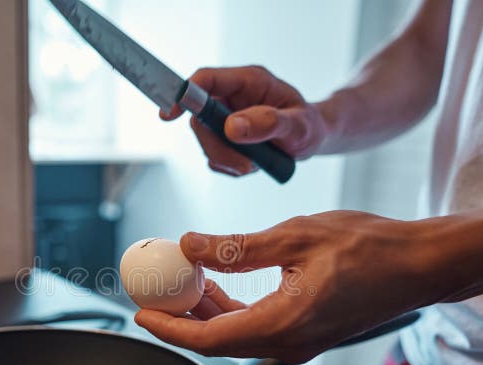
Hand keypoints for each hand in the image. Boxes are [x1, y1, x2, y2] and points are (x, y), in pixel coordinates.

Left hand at [135, 211, 440, 362]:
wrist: (422, 265)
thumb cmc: (371, 248)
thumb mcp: (294, 237)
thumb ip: (237, 246)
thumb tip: (190, 245)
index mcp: (282, 325)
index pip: (209, 339)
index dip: (170, 328)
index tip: (141, 315)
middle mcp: (288, 343)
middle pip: (217, 341)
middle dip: (181, 319)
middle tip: (154, 293)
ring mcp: (299, 341)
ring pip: (236, 334)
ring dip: (205, 312)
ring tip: (181, 282)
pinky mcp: (308, 331)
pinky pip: (257, 327)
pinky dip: (231, 310)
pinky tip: (218, 285)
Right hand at [161, 66, 328, 175]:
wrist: (312, 140)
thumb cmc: (309, 127)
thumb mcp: (299, 127)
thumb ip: (269, 124)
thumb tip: (232, 127)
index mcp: (249, 82)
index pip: (207, 80)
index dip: (184, 95)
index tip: (170, 114)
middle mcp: (233, 96)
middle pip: (201, 118)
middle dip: (216, 146)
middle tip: (244, 165)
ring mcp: (226, 117)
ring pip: (205, 140)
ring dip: (226, 159)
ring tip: (255, 165)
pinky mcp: (224, 137)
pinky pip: (213, 155)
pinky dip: (229, 166)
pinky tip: (250, 164)